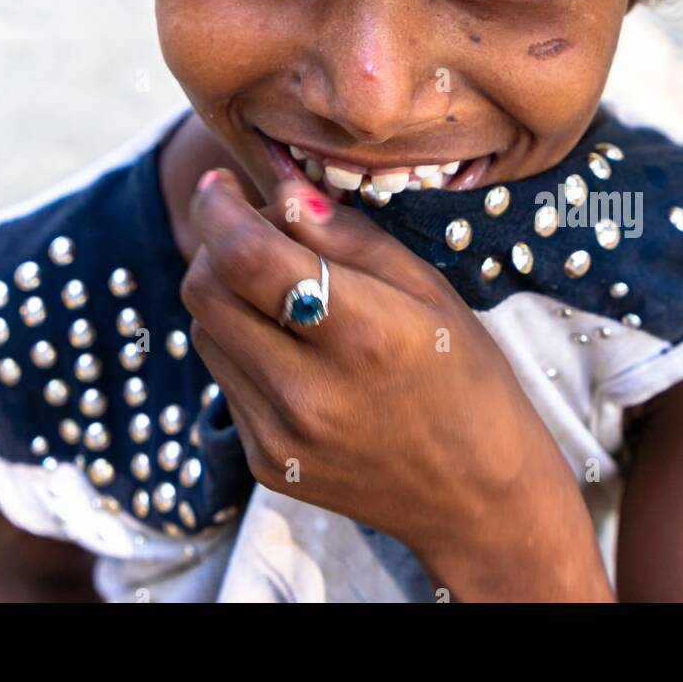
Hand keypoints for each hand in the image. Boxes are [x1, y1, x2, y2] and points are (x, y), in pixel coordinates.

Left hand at [179, 168, 607, 595]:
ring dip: (226, 293)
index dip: (217, 208)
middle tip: (252, 229)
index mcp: (362, 333)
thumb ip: (348, 234)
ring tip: (278, 287)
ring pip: (204, 331)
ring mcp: (280, 435)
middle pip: (205, 290)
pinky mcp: (266, 462)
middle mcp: (310, 391)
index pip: (246, 255)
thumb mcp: (427, 287)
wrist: (478, 498)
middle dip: (214, 243)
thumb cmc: (465, 376)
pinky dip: (242, 344)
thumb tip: (282, 189)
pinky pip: (225, 379)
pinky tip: (291, 345)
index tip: (218, 183)